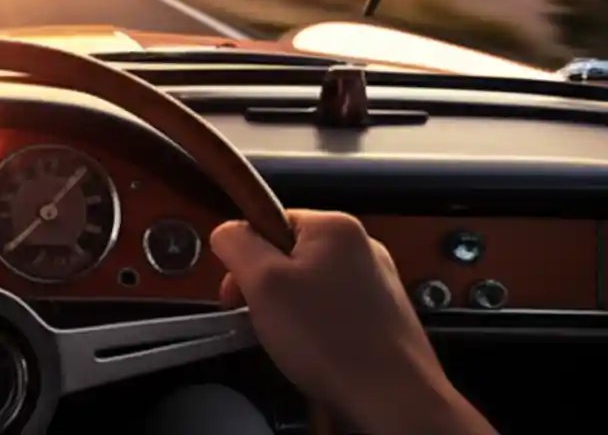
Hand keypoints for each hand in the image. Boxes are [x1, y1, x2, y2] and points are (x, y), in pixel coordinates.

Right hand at [210, 210, 495, 434]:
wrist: (393, 400)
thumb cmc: (331, 341)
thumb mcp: (263, 283)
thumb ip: (236, 243)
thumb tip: (227, 232)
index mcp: (335, 226)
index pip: (269, 221)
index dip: (247, 256)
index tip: (241, 292)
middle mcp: (362, 246)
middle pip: (289, 253)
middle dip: (267, 287)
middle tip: (263, 320)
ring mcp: (377, 281)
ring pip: (310, 284)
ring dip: (290, 309)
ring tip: (292, 340)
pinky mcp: (383, 313)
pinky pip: (332, 308)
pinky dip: (316, 327)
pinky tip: (316, 350)